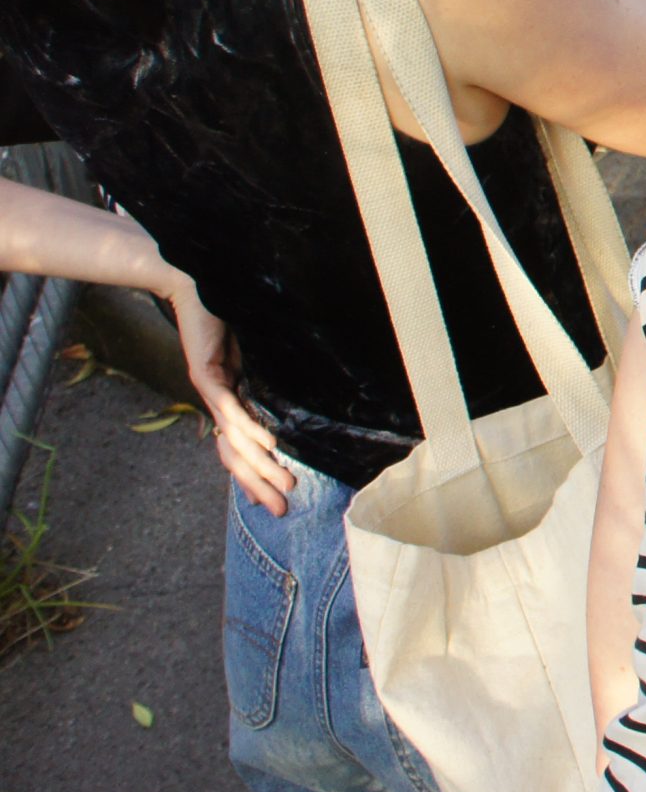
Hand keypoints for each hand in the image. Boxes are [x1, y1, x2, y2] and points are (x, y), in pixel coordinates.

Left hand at [166, 272, 291, 516]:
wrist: (195, 282)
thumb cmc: (233, 313)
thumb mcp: (261, 355)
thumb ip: (272, 378)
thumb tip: (304, 398)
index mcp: (231, 399)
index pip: (241, 447)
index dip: (256, 474)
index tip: (276, 498)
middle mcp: (217, 402)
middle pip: (235, 454)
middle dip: (258, 484)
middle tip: (282, 509)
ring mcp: (210, 390)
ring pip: (232, 439)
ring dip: (259, 465)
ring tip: (284, 483)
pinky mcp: (205, 374)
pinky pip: (229, 409)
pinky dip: (248, 429)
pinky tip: (268, 444)